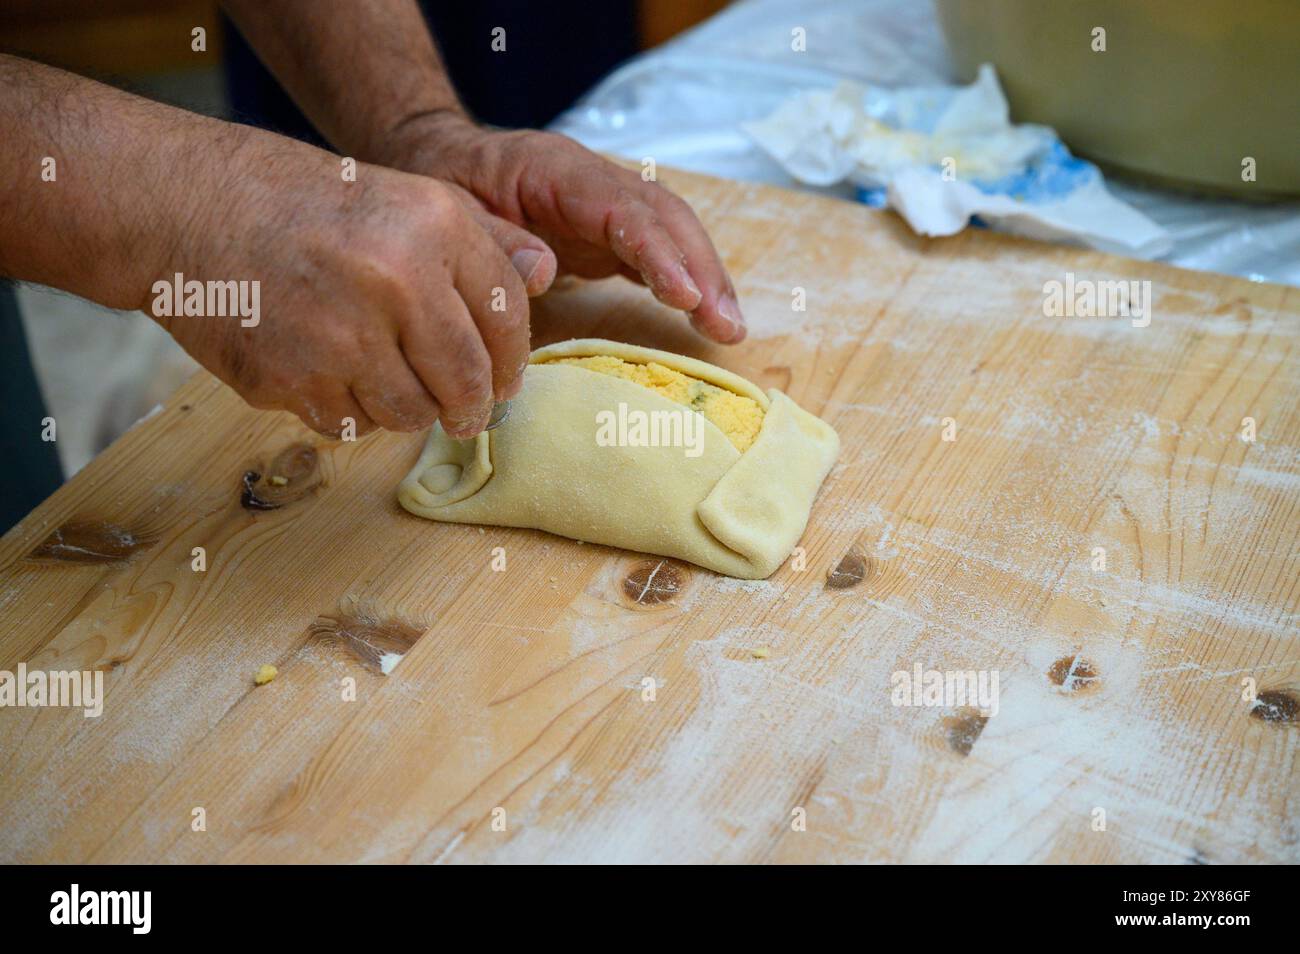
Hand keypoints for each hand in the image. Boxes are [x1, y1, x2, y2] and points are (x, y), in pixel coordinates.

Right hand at [153, 134, 534, 439]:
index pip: (506, 317)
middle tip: (467, 413)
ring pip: (411, 414)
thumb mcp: (405, 196)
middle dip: (472, 406)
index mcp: (432, 227)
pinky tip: (334, 374)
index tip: (505, 379)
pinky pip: (350, 424)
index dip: (513, 359)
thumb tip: (546, 276)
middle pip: (467, 382)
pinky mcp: (290, 381)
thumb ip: (483, 242)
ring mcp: (339, 338)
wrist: (186, 208)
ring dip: (411, 410)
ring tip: (391, 383)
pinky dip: (352, 411)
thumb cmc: (302, 202)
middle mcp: (393, 281)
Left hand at [381, 113, 746, 343]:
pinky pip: (658, 251)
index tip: (685, 295)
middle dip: (702, 268)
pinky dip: (687, 282)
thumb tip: (547, 271)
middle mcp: (592, 180)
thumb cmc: (441, 184)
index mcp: (555, 168)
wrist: (436, 161)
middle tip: (727, 323)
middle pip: (665, 216)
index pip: (622, 208)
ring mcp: (605, 205)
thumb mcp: (451, 210)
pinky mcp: (608, 232)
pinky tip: (708, 317)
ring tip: (730, 328)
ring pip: (673, 232)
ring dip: (706, 278)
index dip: (657, 251)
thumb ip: (496, 240)